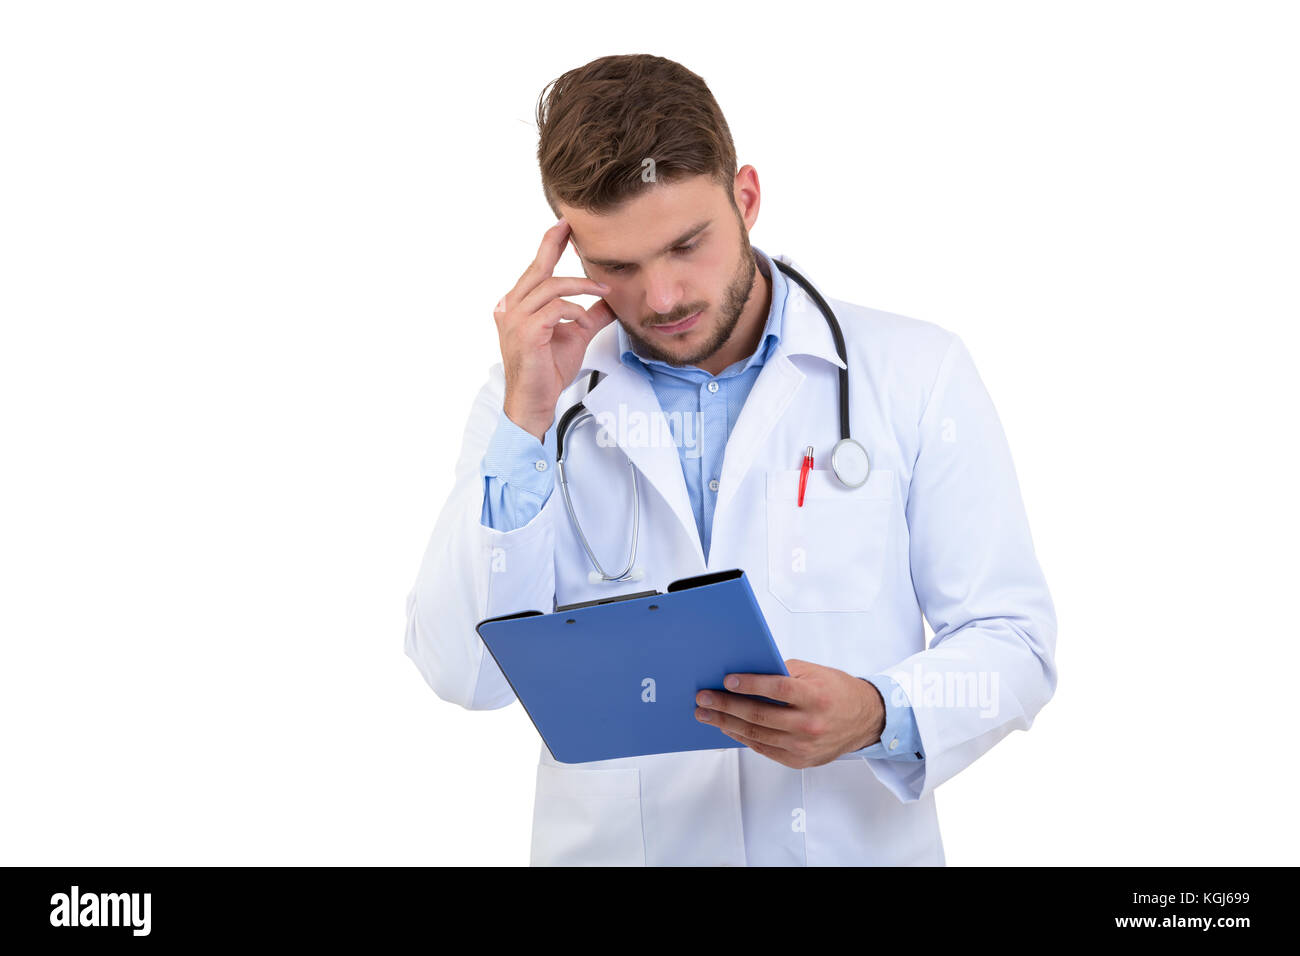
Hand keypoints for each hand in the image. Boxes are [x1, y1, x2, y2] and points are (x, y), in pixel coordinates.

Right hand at [493, 218, 616, 439]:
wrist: (535, 400)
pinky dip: (576, 311)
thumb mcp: (575, 335)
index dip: (549, 245)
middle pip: (538, 268)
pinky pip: (556, 308)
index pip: (535, 269)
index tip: (565, 227)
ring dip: (582, 287)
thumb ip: (591, 315)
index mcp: (517, 304)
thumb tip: (611, 301)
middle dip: (556, 244)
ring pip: (551, 286)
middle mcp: (510, 307)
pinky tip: (584, 323)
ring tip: (602, 292)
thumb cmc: (547, 371)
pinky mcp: (526, 331)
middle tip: (575, 229)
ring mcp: (515, 319)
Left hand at [694, 659, 886, 768]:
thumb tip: (746, 672)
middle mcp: (810, 724)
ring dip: (727, 723)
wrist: (864, 720)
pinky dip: (742, 738)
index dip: (750, 684)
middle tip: (704, 699)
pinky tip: (727, 728)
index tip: (726, 680)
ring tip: (707, 714)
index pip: (778, 688)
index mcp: (815, 696)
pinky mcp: (799, 760)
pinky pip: (764, 748)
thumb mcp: (814, 672)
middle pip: (760, 715)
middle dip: (727, 706)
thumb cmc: (836, 691)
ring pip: (757, 734)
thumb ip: (782, 672)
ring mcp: (804, 746)